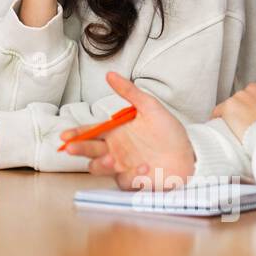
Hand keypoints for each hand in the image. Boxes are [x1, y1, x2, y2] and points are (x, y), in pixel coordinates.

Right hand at [61, 72, 194, 189]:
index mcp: (114, 133)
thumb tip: (110, 74)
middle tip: (71, 148)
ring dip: (101, 165)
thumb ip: (129, 92)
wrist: (191, 153)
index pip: (89, 132)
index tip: (65, 136)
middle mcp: (114, 150)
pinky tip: (144, 166)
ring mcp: (122, 167)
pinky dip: (132, 174)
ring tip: (110, 159)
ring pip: (99, 168)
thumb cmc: (169, 131)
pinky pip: (125, 180)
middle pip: (89, 151)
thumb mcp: (150, 107)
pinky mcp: (134, 181)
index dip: (75, 134)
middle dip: (78, 149)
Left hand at [212, 70, 255, 140]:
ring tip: (238, 130)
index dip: (255, 107)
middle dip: (243, 111)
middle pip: (242, 100)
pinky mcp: (229, 107)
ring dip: (232, 116)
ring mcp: (240, 97)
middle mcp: (253, 90)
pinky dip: (218, 119)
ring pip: (231, 106)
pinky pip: (218, 112)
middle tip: (248, 126)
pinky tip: (224, 128)